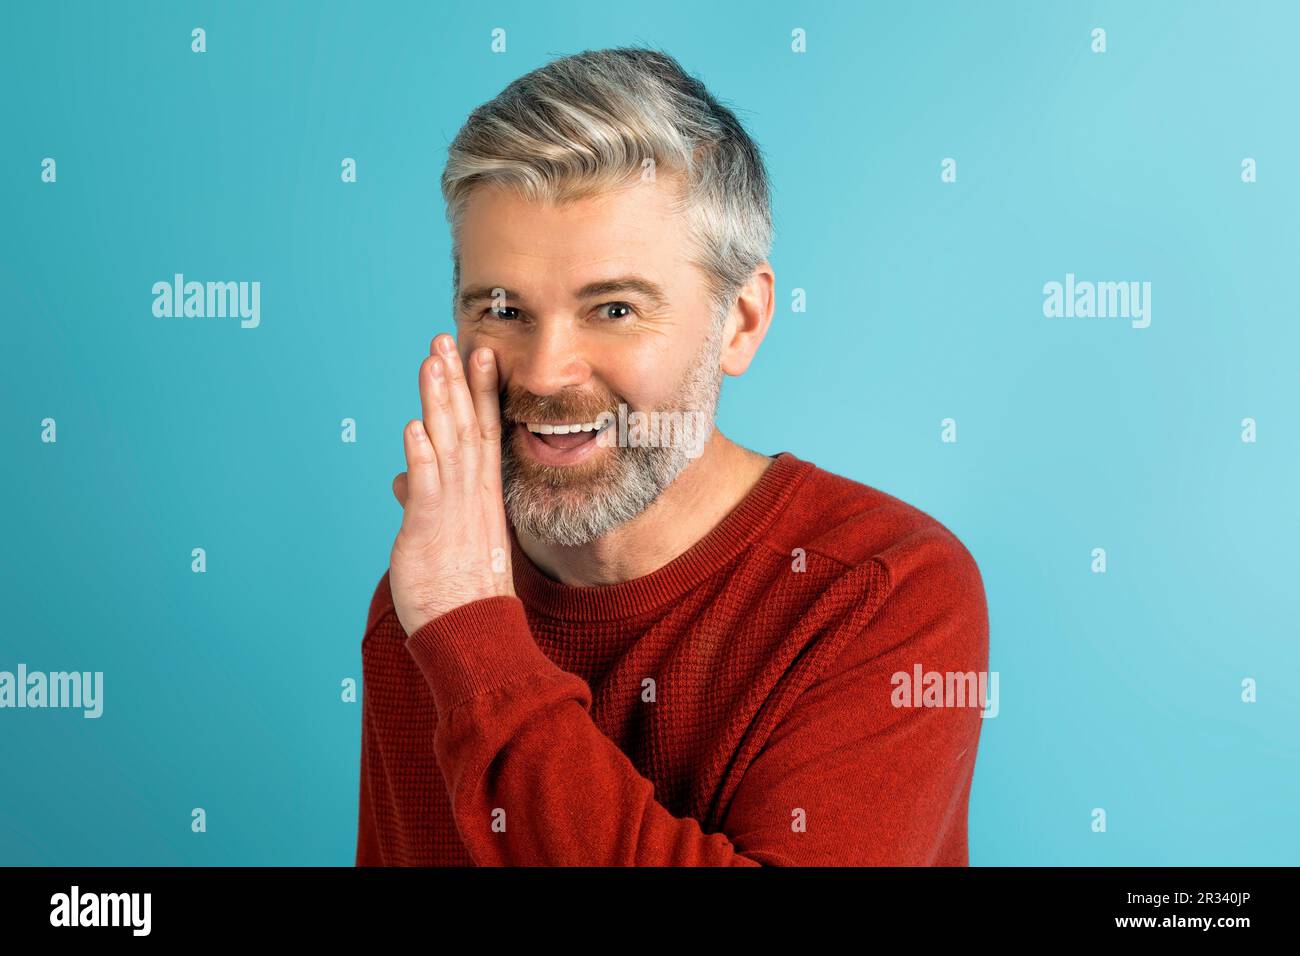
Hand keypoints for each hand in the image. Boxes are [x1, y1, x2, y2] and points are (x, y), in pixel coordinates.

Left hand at [388, 333, 513, 637]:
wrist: (472, 632)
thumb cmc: (457, 588)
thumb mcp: (442, 535)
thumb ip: (423, 500)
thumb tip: (398, 479)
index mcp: (479, 493)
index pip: (481, 431)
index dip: (478, 391)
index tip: (477, 353)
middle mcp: (472, 494)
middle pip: (465, 427)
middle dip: (456, 382)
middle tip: (447, 339)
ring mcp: (454, 510)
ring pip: (447, 446)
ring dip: (438, 404)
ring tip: (431, 364)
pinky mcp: (431, 531)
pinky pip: (426, 489)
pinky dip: (420, 458)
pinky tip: (413, 428)